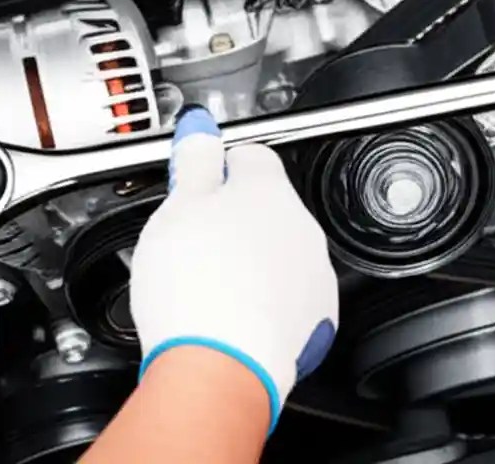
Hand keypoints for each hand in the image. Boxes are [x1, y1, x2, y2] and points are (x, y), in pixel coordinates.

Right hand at [129, 107, 338, 433]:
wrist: (221, 365)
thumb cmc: (195, 289)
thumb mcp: (178, 208)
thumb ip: (194, 162)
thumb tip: (199, 130)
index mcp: (267, 190)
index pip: (251, 156)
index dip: (218, 171)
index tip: (198, 188)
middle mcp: (301, 225)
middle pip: (266, 207)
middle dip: (233, 220)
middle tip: (195, 243)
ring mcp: (313, 270)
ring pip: (280, 251)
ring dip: (251, 260)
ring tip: (210, 285)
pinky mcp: (316, 314)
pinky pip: (290, 294)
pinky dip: (266, 299)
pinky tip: (234, 313)